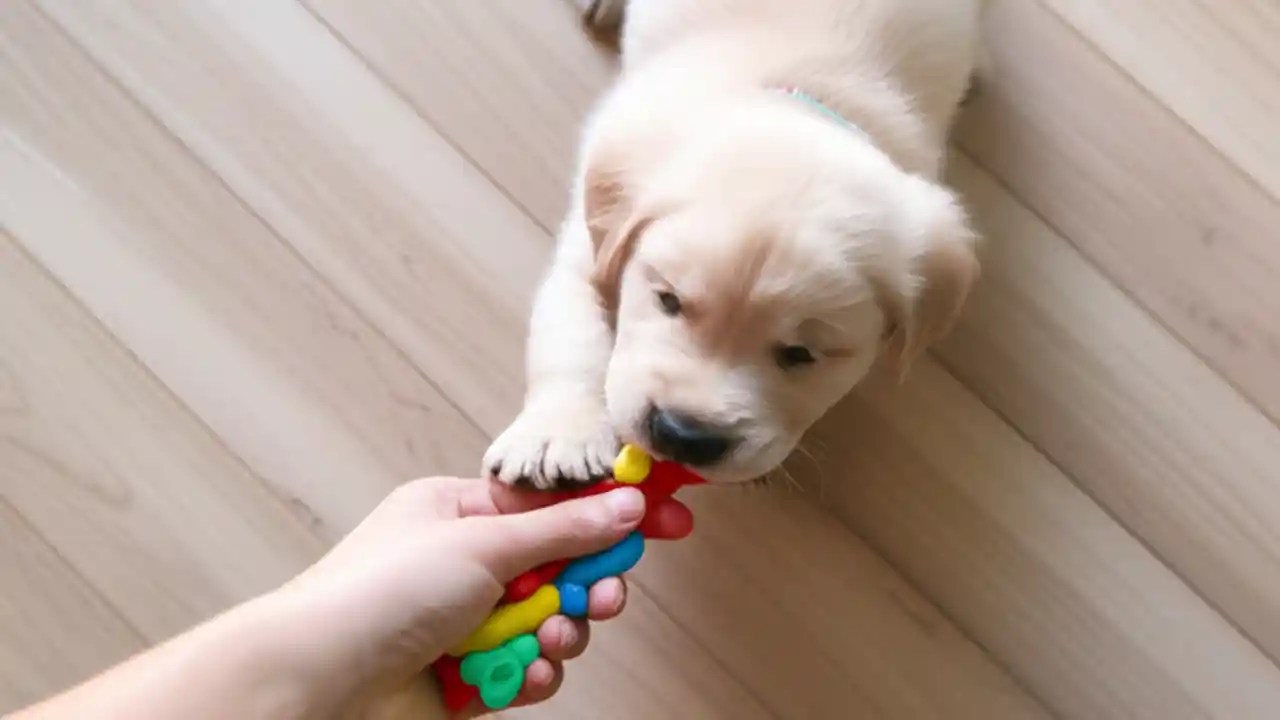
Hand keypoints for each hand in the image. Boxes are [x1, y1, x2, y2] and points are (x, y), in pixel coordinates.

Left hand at [273, 476, 692, 715]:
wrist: (321, 678)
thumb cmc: (380, 591)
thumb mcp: (481, 543)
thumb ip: (562, 529)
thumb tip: (625, 505)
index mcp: (459, 510)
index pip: (553, 502)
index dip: (611, 510)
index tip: (668, 517)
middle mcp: (465, 562)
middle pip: (559, 566)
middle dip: (587, 584)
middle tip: (608, 596)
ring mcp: (466, 620)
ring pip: (549, 621)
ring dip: (560, 633)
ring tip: (553, 640)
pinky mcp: (468, 673)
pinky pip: (526, 668)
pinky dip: (534, 672)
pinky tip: (527, 674)